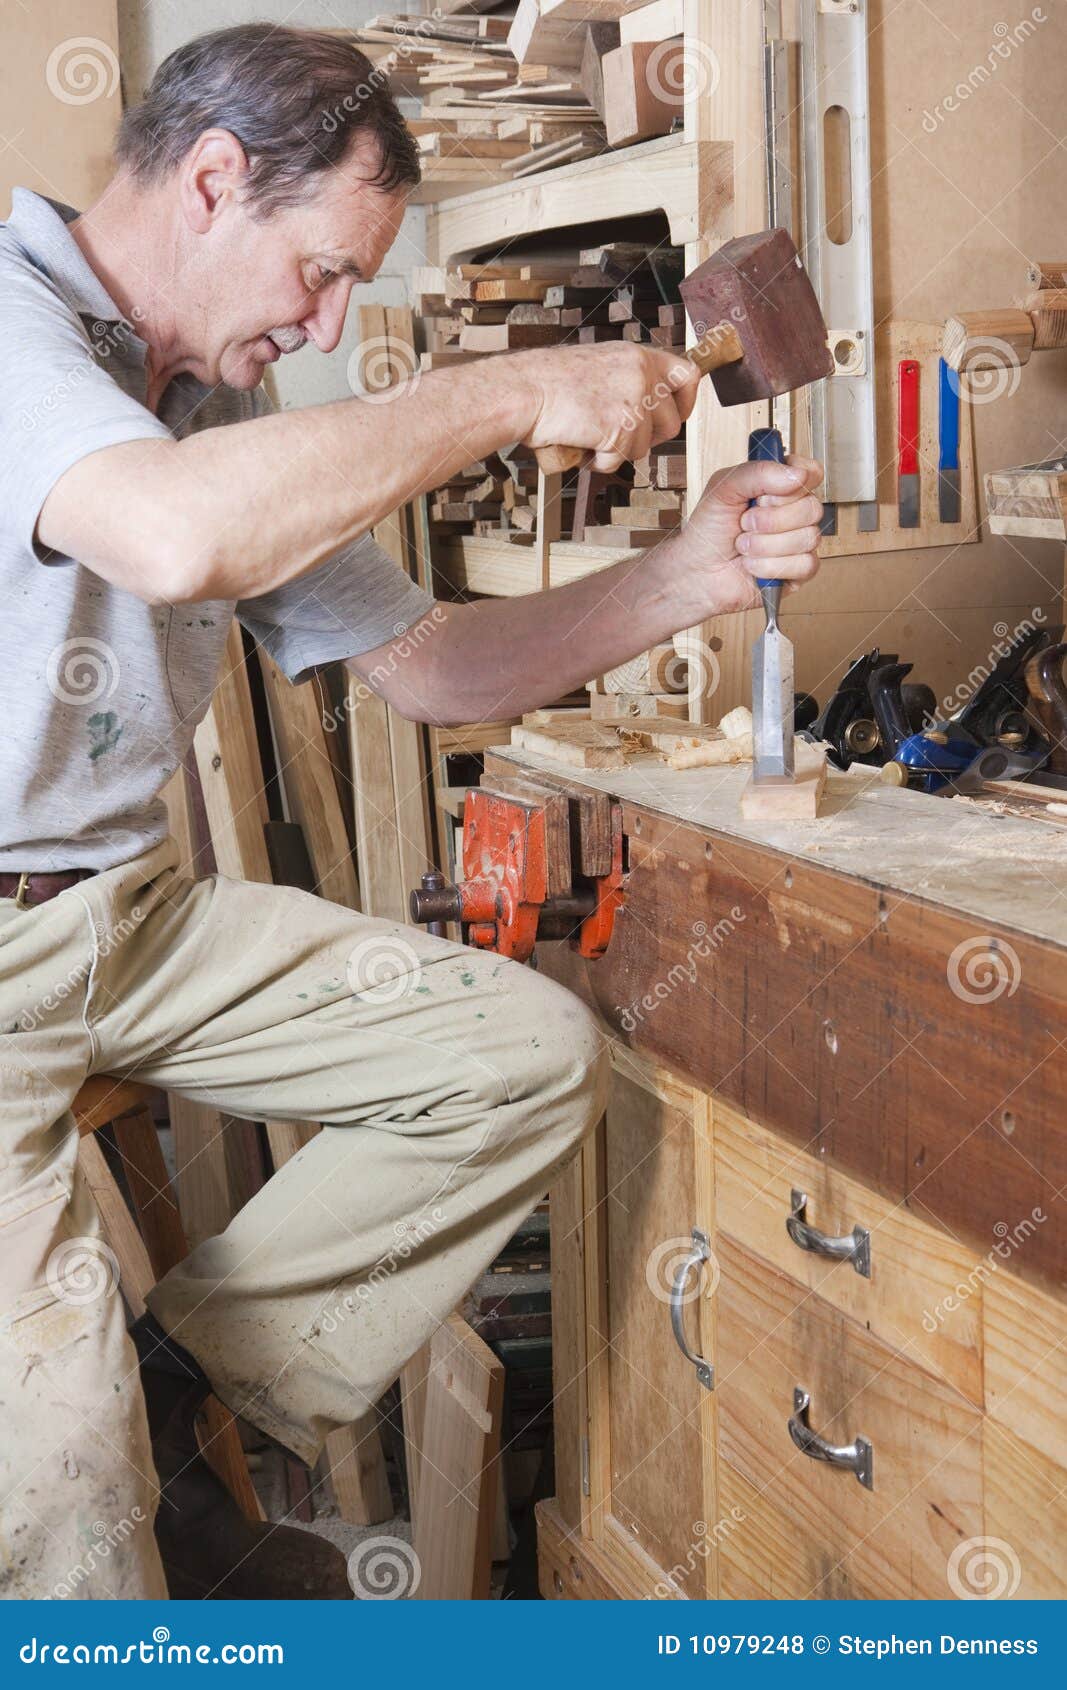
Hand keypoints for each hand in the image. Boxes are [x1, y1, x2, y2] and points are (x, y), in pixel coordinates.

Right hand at [511, 341, 702, 471]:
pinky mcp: (619, 428)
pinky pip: (620, 460)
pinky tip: (583, 443)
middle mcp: (641, 375)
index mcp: (639, 356)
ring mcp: (632, 402)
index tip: (673, 415)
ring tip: (592, 436)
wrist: (524, 390)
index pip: (688, 376)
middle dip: (649, 439)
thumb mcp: (601, 365)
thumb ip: (630, 379)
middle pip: (672, 423)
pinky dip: (601, 461)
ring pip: (645, 447)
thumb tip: (651, 408)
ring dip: (619, 451)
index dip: (684, 402)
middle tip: (621, 438)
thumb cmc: (551, 382)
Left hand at [666, 453, 824, 615]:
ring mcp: (799, 542)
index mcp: (780, 486)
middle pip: (812, 508)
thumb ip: (757, 473)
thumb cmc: (709, 529)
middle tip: (744, 523)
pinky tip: (752, 566)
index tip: (765, 493)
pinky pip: (805, 565)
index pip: (811, 473)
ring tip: (743, 546)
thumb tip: (797, 474)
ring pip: (808, 538)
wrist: (697, 571)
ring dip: (765, 545)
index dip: (795, 482)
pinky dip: (771, 566)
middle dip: (771, 519)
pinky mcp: (798, 572)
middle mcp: (794, 513)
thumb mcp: (723, 488)